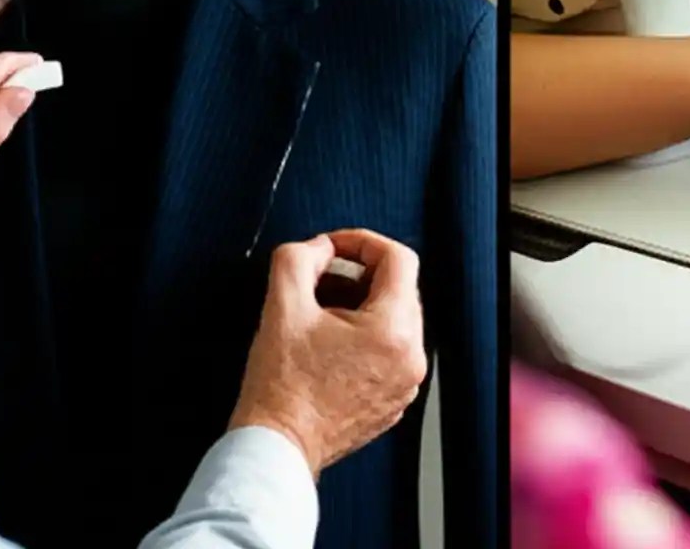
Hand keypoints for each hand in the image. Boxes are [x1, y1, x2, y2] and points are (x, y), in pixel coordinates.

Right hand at [229, 229, 427, 475]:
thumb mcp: (282, 307)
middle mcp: (411, 358)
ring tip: (319, 316)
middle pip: (399, 289)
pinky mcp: (394, 400)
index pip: (399, 259)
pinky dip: (365, 338)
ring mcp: (406, 383)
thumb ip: (299, 258)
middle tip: (319, 280)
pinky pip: (390, 352)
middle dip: (359, 274)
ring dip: (360, 306)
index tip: (334, 246)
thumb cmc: (281, 388)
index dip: (363, 241)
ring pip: (394, 321)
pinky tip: (328, 346)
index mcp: (394, 331)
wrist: (278, 447)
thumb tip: (320, 247)